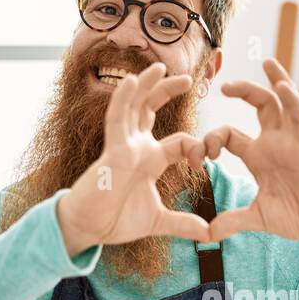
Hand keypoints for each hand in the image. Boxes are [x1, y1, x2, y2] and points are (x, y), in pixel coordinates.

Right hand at [57, 63, 209, 256]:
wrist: (89, 230)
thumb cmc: (116, 220)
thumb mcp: (158, 222)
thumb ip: (183, 224)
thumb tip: (209, 234)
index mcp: (150, 159)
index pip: (179, 140)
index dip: (197, 146)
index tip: (206, 162)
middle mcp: (137, 146)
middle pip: (151, 109)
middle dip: (168, 91)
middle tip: (187, 78)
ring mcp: (123, 146)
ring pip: (134, 106)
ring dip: (146, 85)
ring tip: (159, 65)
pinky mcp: (112, 151)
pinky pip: (116, 119)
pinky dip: (123, 99)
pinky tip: (131, 80)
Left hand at [201, 59, 298, 244]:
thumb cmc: (295, 217)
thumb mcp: (256, 218)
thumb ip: (231, 221)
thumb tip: (207, 235)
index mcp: (258, 156)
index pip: (229, 135)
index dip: (211, 140)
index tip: (200, 157)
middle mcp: (274, 143)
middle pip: (258, 105)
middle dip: (242, 91)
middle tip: (223, 85)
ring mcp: (291, 142)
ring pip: (282, 102)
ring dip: (273, 82)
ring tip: (265, 62)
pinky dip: (292, 100)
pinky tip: (283, 86)